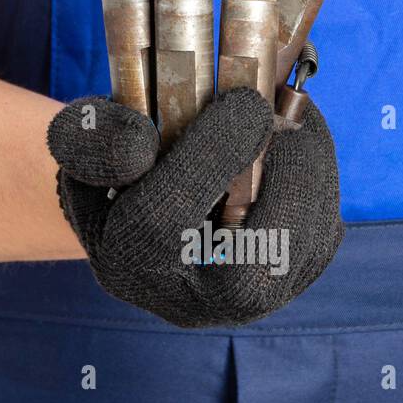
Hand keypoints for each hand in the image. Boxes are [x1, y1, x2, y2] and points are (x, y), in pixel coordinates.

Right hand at [46, 88, 343, 327]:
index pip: (161, 223)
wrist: (145, 204)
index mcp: (123, 262)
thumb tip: (141, 144)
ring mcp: (242, 301)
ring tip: (298, 116)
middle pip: (246, 273)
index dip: (209, 160)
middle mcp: (184, 299)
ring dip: (311, 176)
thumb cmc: (114, 161)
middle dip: (284, 187)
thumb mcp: (82, 138)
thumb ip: (94, 138)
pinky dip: (321, 182)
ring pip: (299, 253)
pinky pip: (320, 237)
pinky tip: (302, 137)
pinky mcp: (289, 282)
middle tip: (292, 118)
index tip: (244, 101)